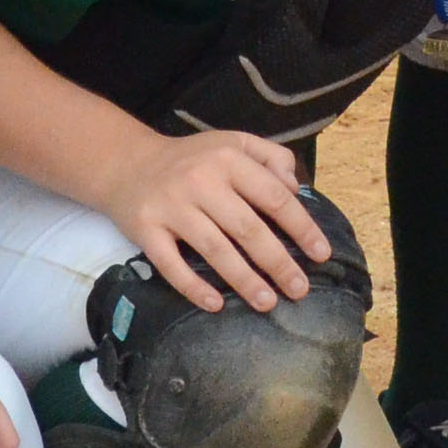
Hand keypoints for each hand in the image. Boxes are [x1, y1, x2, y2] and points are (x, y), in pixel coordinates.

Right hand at [106, 126, 334, 312]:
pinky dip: (193, 287)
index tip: (321, 254)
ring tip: (267, 302)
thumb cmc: (193, 158)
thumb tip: (297, 188)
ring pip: (215, 250)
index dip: (301, 227)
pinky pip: (171, 265)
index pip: (274, 196)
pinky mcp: (145, 230)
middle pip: (248, 229)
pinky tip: (214, 304)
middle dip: (278, 263)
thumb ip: (272, 158)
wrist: (127, 163)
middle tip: (300, 290)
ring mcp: (172, 207)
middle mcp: (201, 182)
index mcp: (229, 159)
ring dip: (244, 280)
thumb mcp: (234, 143)